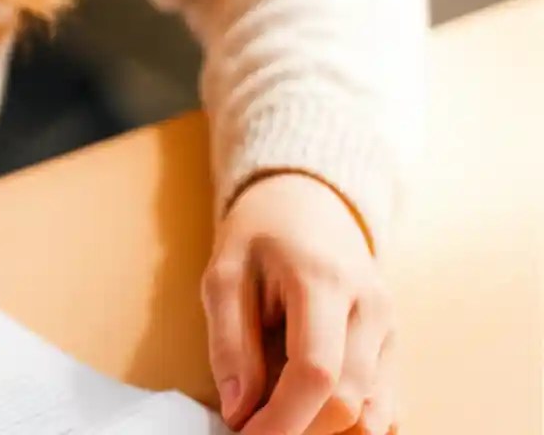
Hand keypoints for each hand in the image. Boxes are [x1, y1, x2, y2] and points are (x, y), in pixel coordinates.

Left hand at [202, 173, 397, 434]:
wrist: (307, 204)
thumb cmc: (259, 238)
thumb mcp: (223, 276)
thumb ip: (230, 344)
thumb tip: (239, 411)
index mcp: (324, 282)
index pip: (317, 373)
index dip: (283, 420)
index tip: (245, 434)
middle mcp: (372, 308)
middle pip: (349, 402)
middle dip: (299, 429)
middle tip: (252, 425)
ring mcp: (391, 328)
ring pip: (373, 412)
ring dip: (325, 429)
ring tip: (279, 409)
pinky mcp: (394, 346)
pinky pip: (384, 406)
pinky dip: (349, 422)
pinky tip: (310, 410)